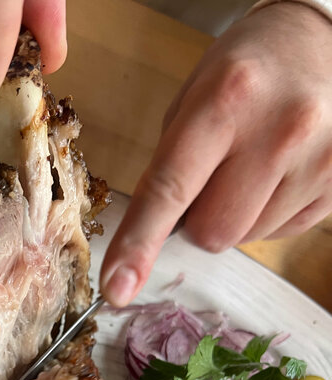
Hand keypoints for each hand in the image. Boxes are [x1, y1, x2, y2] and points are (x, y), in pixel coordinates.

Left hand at [101, 2, 331, 305]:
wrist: (322, 43)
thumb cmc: (245, 73)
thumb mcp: (194, 99)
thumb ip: (170, 166)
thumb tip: (155, 237)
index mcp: (226, 100)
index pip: (170, 189)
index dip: (138, 244)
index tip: (117, 288)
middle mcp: (279, 131)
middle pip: (213, 232)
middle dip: (201, 221)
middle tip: (214, 178)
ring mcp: (318, 160)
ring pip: (247, 238)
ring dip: (238, 216)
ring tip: (255, 165)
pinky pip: (282, 233)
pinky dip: (269, 214)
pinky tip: (280, 173)